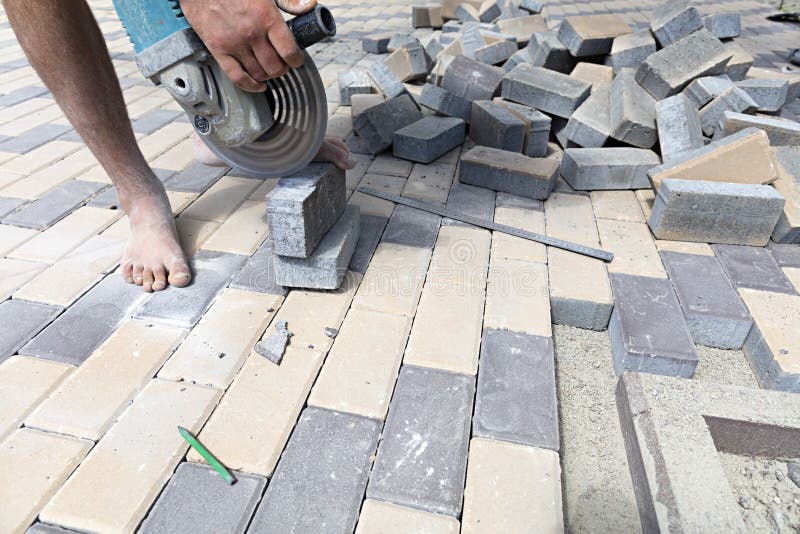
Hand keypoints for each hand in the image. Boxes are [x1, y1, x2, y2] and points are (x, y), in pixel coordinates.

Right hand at [179, 0, 315, 91]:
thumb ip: (289, 1)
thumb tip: (309, 7)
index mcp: (266, 17)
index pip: (289, 52)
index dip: (297, 60)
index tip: (297, 61)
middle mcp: (252, 33)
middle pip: (275, 67)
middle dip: (282, 69)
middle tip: (282, 65)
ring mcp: (234, 43)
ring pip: (259, 74)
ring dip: (268, 76)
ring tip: (269, 70)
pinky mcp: (218, 49)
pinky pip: (237, 77)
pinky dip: (250, 86)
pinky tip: (257, 85)